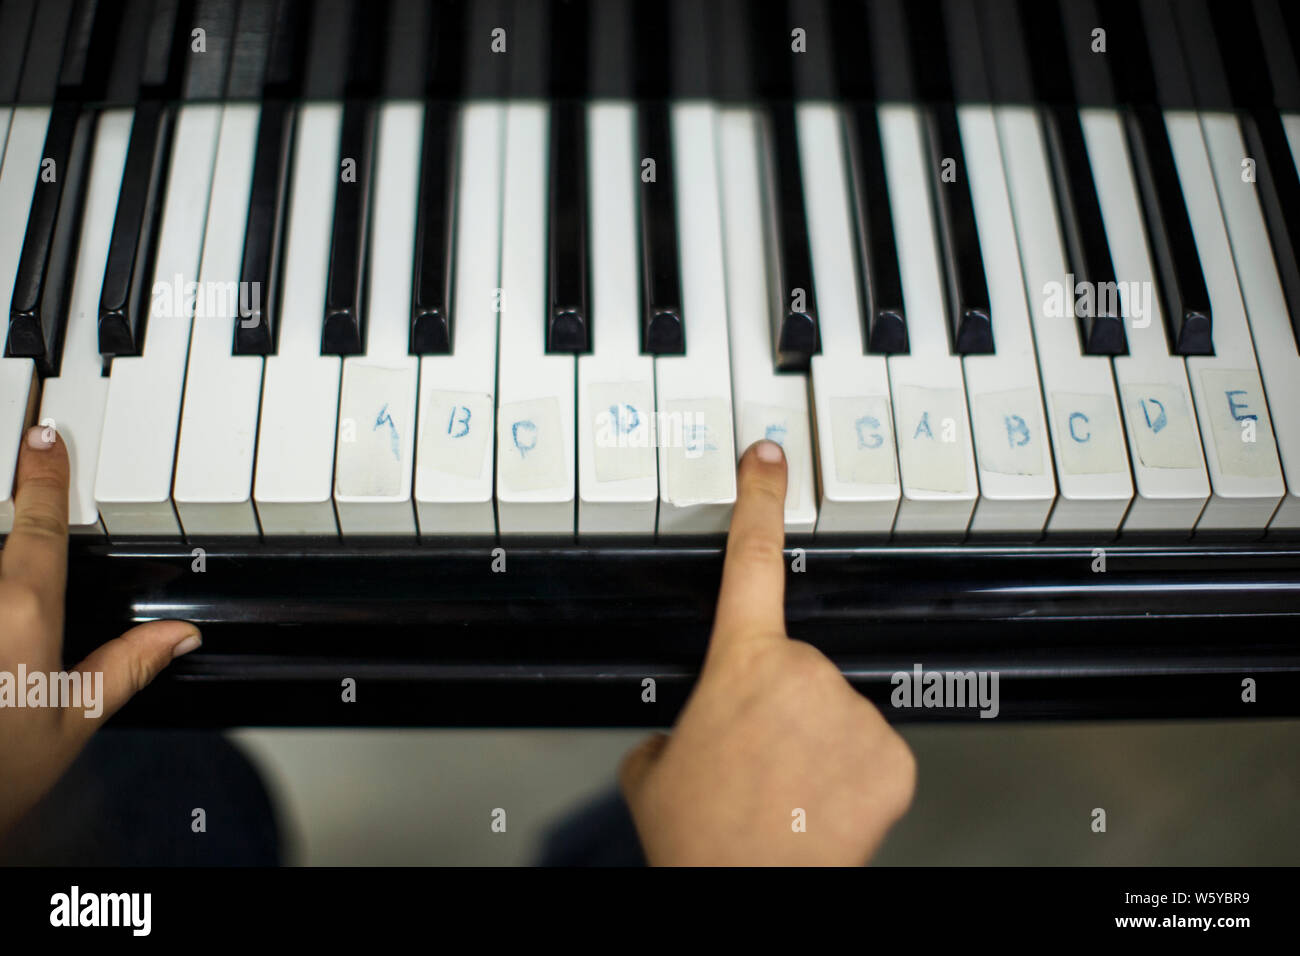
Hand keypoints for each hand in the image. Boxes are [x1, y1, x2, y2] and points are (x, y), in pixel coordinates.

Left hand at [0, 425, 200, 835]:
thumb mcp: (73, 724)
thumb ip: (126, 667)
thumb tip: (179, 636)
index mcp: (24, 612)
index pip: (41, 524)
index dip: (46, 475)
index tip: (44, 436)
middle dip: (14, 547)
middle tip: (31, 601)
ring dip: (6, 578)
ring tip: (14, 650)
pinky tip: (5, 644)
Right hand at [620, 440, 915, 864]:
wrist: (751, 890)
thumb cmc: (703, 839)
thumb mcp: (654, 770)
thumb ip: (672, 729)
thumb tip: (681, 737)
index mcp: (739, 663)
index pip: (749, 560)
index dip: (760, 499)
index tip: (769, 457)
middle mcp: (803, 671)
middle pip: (794, 667)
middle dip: (776, 708)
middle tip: (754, 764)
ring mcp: (853, 709)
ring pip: (833, 711)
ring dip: (812, 744)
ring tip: (783, 793)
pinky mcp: (892, 751)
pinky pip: (867, 748)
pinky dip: (848, 774)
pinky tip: (820, 805)